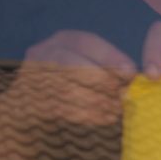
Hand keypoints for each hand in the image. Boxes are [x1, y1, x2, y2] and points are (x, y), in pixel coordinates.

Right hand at [0, 29, 135, 159]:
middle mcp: (43, 52)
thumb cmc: (73, 83)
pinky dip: (85, 114)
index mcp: (62, 41)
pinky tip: (104, 118)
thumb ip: (107, 69)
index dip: (111, 57)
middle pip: (74, 63)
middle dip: (102, 81)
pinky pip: (60, 107)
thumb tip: (130, 81)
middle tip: (121, 95)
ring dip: (95, 101)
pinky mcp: (29, 99)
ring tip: (115, 109)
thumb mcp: (87, 66)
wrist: (31, 104)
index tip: (131, 73)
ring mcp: (32, 75)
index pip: (87, 42)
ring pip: (66, 88)